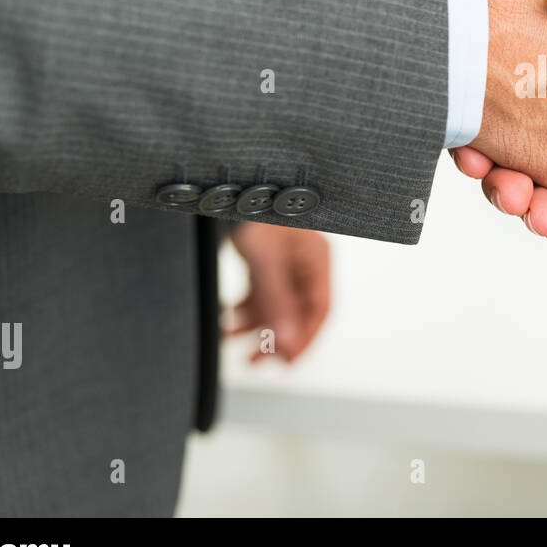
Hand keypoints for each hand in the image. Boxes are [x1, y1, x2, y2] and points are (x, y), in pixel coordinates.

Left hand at [227, 222, 330, 361]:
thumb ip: (276, 302)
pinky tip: (226, 317)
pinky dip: (245, 307)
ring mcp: (285, 260)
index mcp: (317, 259)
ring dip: (255, 325)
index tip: (287, 363)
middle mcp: (304, 261)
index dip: (305, 338)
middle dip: (275, 337)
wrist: (228, 183)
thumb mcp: (264, 259)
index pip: (319, 308)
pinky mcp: (266, 259)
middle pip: (297, 310)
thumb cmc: (254, 209)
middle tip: (256, 362)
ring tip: (231, 340)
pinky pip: (260, 292)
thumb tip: (284, 344)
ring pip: (276, 304)